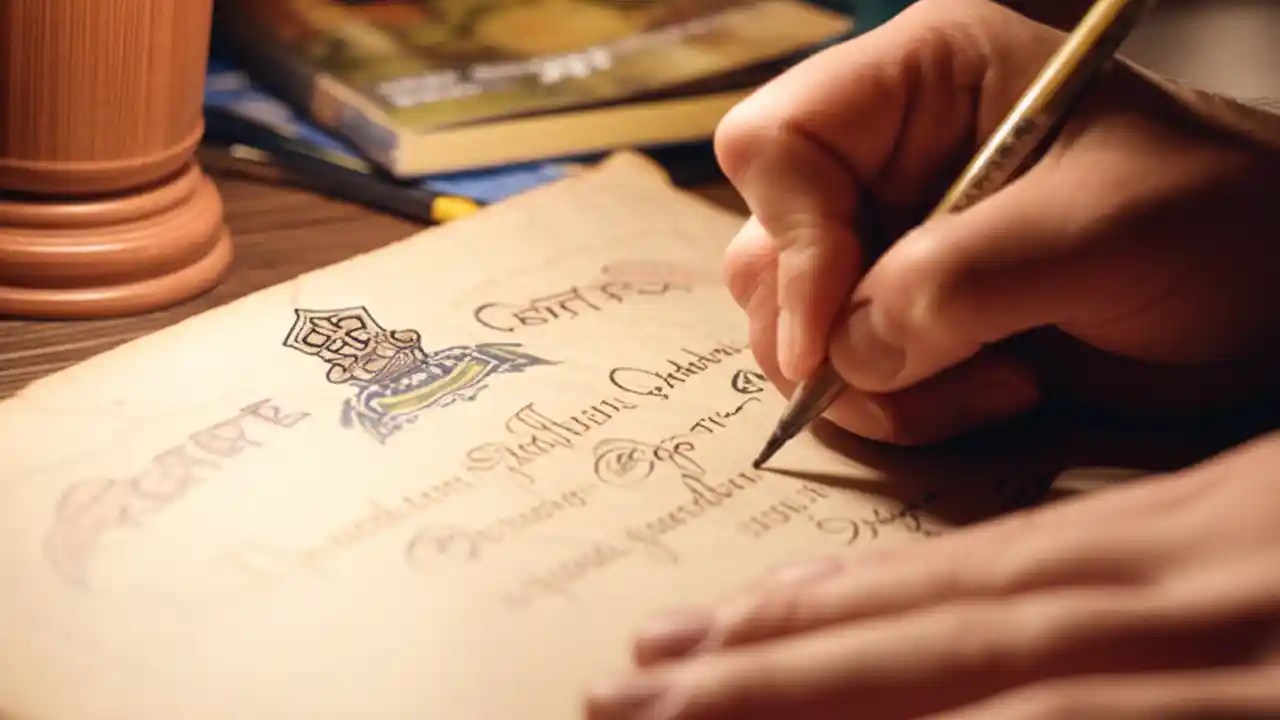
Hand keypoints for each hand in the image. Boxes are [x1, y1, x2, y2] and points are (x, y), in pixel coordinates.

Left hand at [584, 431, 1279, 719]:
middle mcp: (1142, 601)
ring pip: (960, 684)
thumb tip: (1027, 599)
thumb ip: (1133, 566)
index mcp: (1147, 545)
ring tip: (670, 714)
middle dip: (753, 669)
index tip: (695, 638)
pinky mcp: (1234, 706)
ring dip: (803, 698)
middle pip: (909, 633)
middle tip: (620, 689)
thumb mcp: (1240, 530)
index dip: (804, 611)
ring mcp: (1184, 665)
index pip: (935, 582)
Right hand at [716, 0, 1279, 444]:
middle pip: (764, 243)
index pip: (776, 141)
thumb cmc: (1220, 223)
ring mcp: (891, 239)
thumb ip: (957, 282)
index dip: (789, 238)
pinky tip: (991, 390)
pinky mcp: (906, 313)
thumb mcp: (1102, 233)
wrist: (1275, 298)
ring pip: (791, 323)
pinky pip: (841, 373)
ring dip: (873, 382)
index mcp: (924, 78)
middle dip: (827, 329)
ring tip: (985, 381)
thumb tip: (844, 352)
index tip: (833, 332)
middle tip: (917, 367)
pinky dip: (898, 406)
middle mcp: (887, 155)